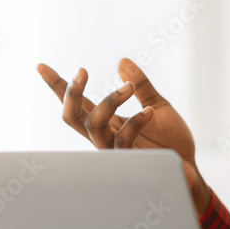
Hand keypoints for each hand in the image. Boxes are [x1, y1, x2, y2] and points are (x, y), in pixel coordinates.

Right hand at [37, 58, 212, 215]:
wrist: (189, 168)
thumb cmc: (171, 141)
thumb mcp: (158, 106)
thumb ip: (142, 86)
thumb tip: (121, 61)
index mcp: (109, 124)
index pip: (78, 104)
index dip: (59, 86)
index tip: (41, 66)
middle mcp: (105, 137)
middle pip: (72, 118)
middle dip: (70, 94)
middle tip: (82, 71)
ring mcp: (115, 151)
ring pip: (94, 127)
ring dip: (109, 101)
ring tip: (129, 86)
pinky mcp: (130, 161)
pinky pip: (123, 141)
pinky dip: (136, 122)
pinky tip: (150, 112)